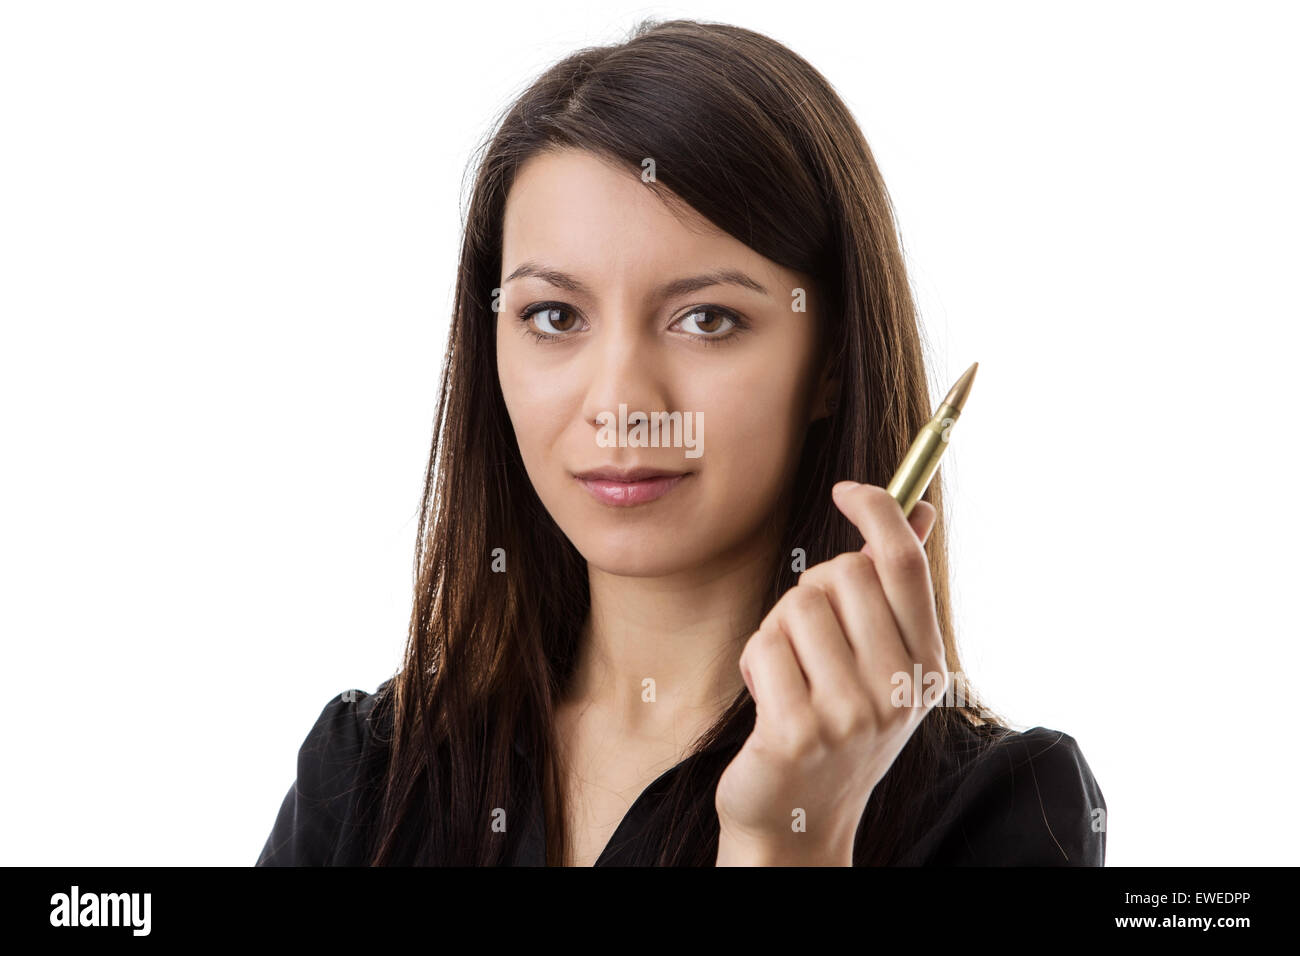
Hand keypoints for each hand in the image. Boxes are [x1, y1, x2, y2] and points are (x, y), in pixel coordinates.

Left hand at [715, 481, 947, 865]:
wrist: (799, 824)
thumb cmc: (836, 730)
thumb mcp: (883, 665)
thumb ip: (898, 592)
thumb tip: (917, 510)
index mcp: (927, 663)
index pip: (905, 563)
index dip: (877, 510)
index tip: (846, 490)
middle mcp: (898, 689)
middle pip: (843, 573)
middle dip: (811, 588)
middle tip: (807, 633)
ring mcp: (851, 714)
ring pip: (796, 606)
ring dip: (777, 631)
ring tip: (787, 674)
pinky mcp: (798, 732)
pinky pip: (762, 647)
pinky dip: (754, 662)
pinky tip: (767, 698)